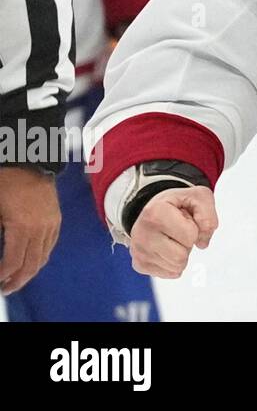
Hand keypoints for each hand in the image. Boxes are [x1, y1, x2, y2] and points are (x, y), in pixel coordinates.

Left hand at [0, 167, 60, 293]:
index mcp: (23, 227)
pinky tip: (31, 261)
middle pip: (32, 264)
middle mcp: (41, 229)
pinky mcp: (57, 219)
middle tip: (6, 289)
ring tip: (17, 279)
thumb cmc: (6, 183)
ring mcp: (52, 224)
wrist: (30, 161)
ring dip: (30, 272)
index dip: (3, 275)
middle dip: (17, 280)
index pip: (14, 262)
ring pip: (43, 257)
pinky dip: (40, 257)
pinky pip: (50, 245)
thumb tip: (0, 251)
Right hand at [127, 186, 217, 278]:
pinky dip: (175, 262)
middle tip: (179, 231)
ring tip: (173, 237)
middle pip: (181, 256)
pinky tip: (167, 247)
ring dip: (182, 253)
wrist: (154, 210)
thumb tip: (202, 243)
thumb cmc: (177, 204)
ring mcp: (138, 251)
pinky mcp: (140, 264)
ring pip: (177, 267)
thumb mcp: (198, 197)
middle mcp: (142, 234)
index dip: (194, 228)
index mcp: (155, 212)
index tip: (183, 218)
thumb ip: (208, 216)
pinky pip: (170, 273)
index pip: (190, 235)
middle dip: (188, 244)